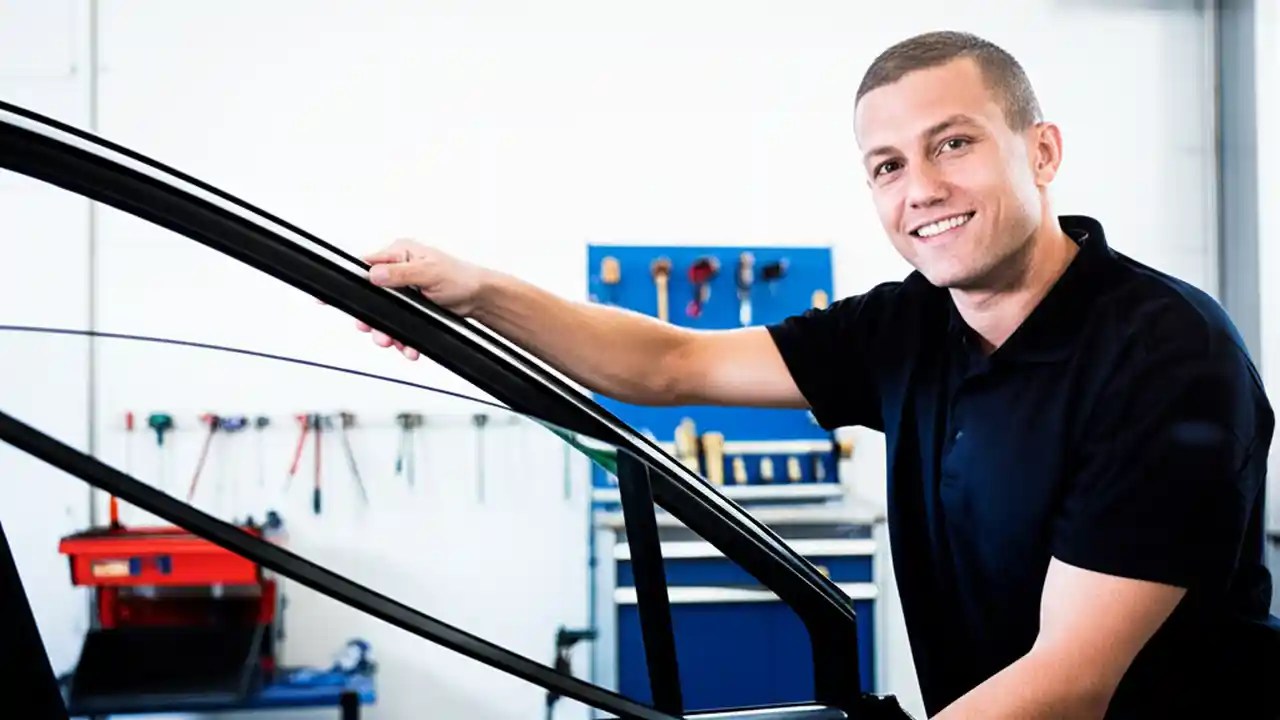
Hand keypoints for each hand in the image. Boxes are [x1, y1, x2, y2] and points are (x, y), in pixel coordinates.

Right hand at [354, 239, 490, 360]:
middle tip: (375, 330)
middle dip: (374, 317)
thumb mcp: (429, 272)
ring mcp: (404, 291)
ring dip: (388, 331)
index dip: (359, 283)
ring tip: (392, 341)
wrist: (478, 298)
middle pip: (374, 295)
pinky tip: (407, 345)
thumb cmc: (461, 277)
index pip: (368, 265)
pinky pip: (399, 323)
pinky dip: (402, 337)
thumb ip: (400, 273)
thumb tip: (375, 274)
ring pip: (385, 314)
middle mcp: (399, 270)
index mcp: (400, 253)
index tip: (355, 300)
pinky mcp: (411, 308)